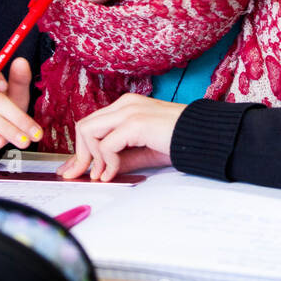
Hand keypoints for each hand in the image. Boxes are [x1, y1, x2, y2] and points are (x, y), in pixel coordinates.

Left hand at [57, 93, 186, 181]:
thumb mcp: (140, 152)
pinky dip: (106, 163)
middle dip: (81, 155)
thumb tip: (95, 171)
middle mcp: (125, 104)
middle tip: (84, 176)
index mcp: (127, 106)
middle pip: (84, 126)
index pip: (91, 124)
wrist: (203, 137)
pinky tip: (112, 174)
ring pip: (89, 132)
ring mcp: (130, 111)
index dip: (82, 149)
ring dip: (93, 158)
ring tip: (102, 175)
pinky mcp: (136, 122)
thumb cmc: (178, 142)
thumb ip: (117, 159)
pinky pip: (106, 144)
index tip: (77, 170)